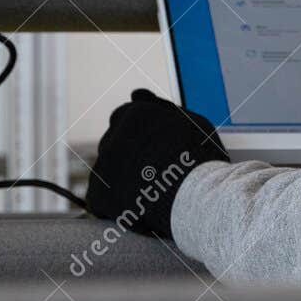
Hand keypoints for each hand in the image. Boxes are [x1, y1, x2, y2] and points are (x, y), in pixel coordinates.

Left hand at [85, 89, 227, 238]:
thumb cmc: (203, 159)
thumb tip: (136, 94)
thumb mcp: (191, 122)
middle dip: (129, 154)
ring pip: (106, 169)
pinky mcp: (100, 194)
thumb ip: (160, 106)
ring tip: (149, 191)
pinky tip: (132, 206)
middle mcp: (114, 136)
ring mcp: (105, 165)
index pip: (124, 116)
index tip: (154, 148)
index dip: (139, 133)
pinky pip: (98, 198)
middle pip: (113, 142)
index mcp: (134, 114)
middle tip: (156, 171)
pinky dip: (111, 204)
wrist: (200, 199)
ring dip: (121, 177)